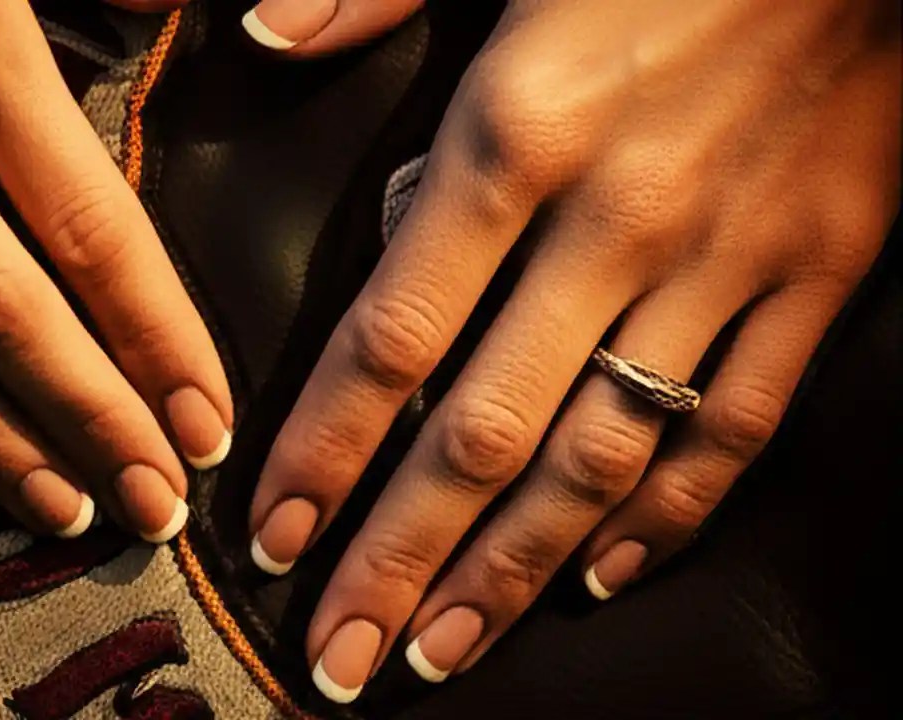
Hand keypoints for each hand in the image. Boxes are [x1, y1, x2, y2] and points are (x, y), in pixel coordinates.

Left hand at [243, 0, 899, 699]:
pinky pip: (737, 425)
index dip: (324, 451)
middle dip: (397, 560)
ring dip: (510, 572)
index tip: (276, 535)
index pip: (391, 337)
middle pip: (482, 433)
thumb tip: (264, 34)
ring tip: (438, 652)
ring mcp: (726, 259)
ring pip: (602, 458)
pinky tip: (596, 578)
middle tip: (336, 657)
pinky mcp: (819, 270)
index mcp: (514, 134)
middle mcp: (614, 218)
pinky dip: (666, 516)